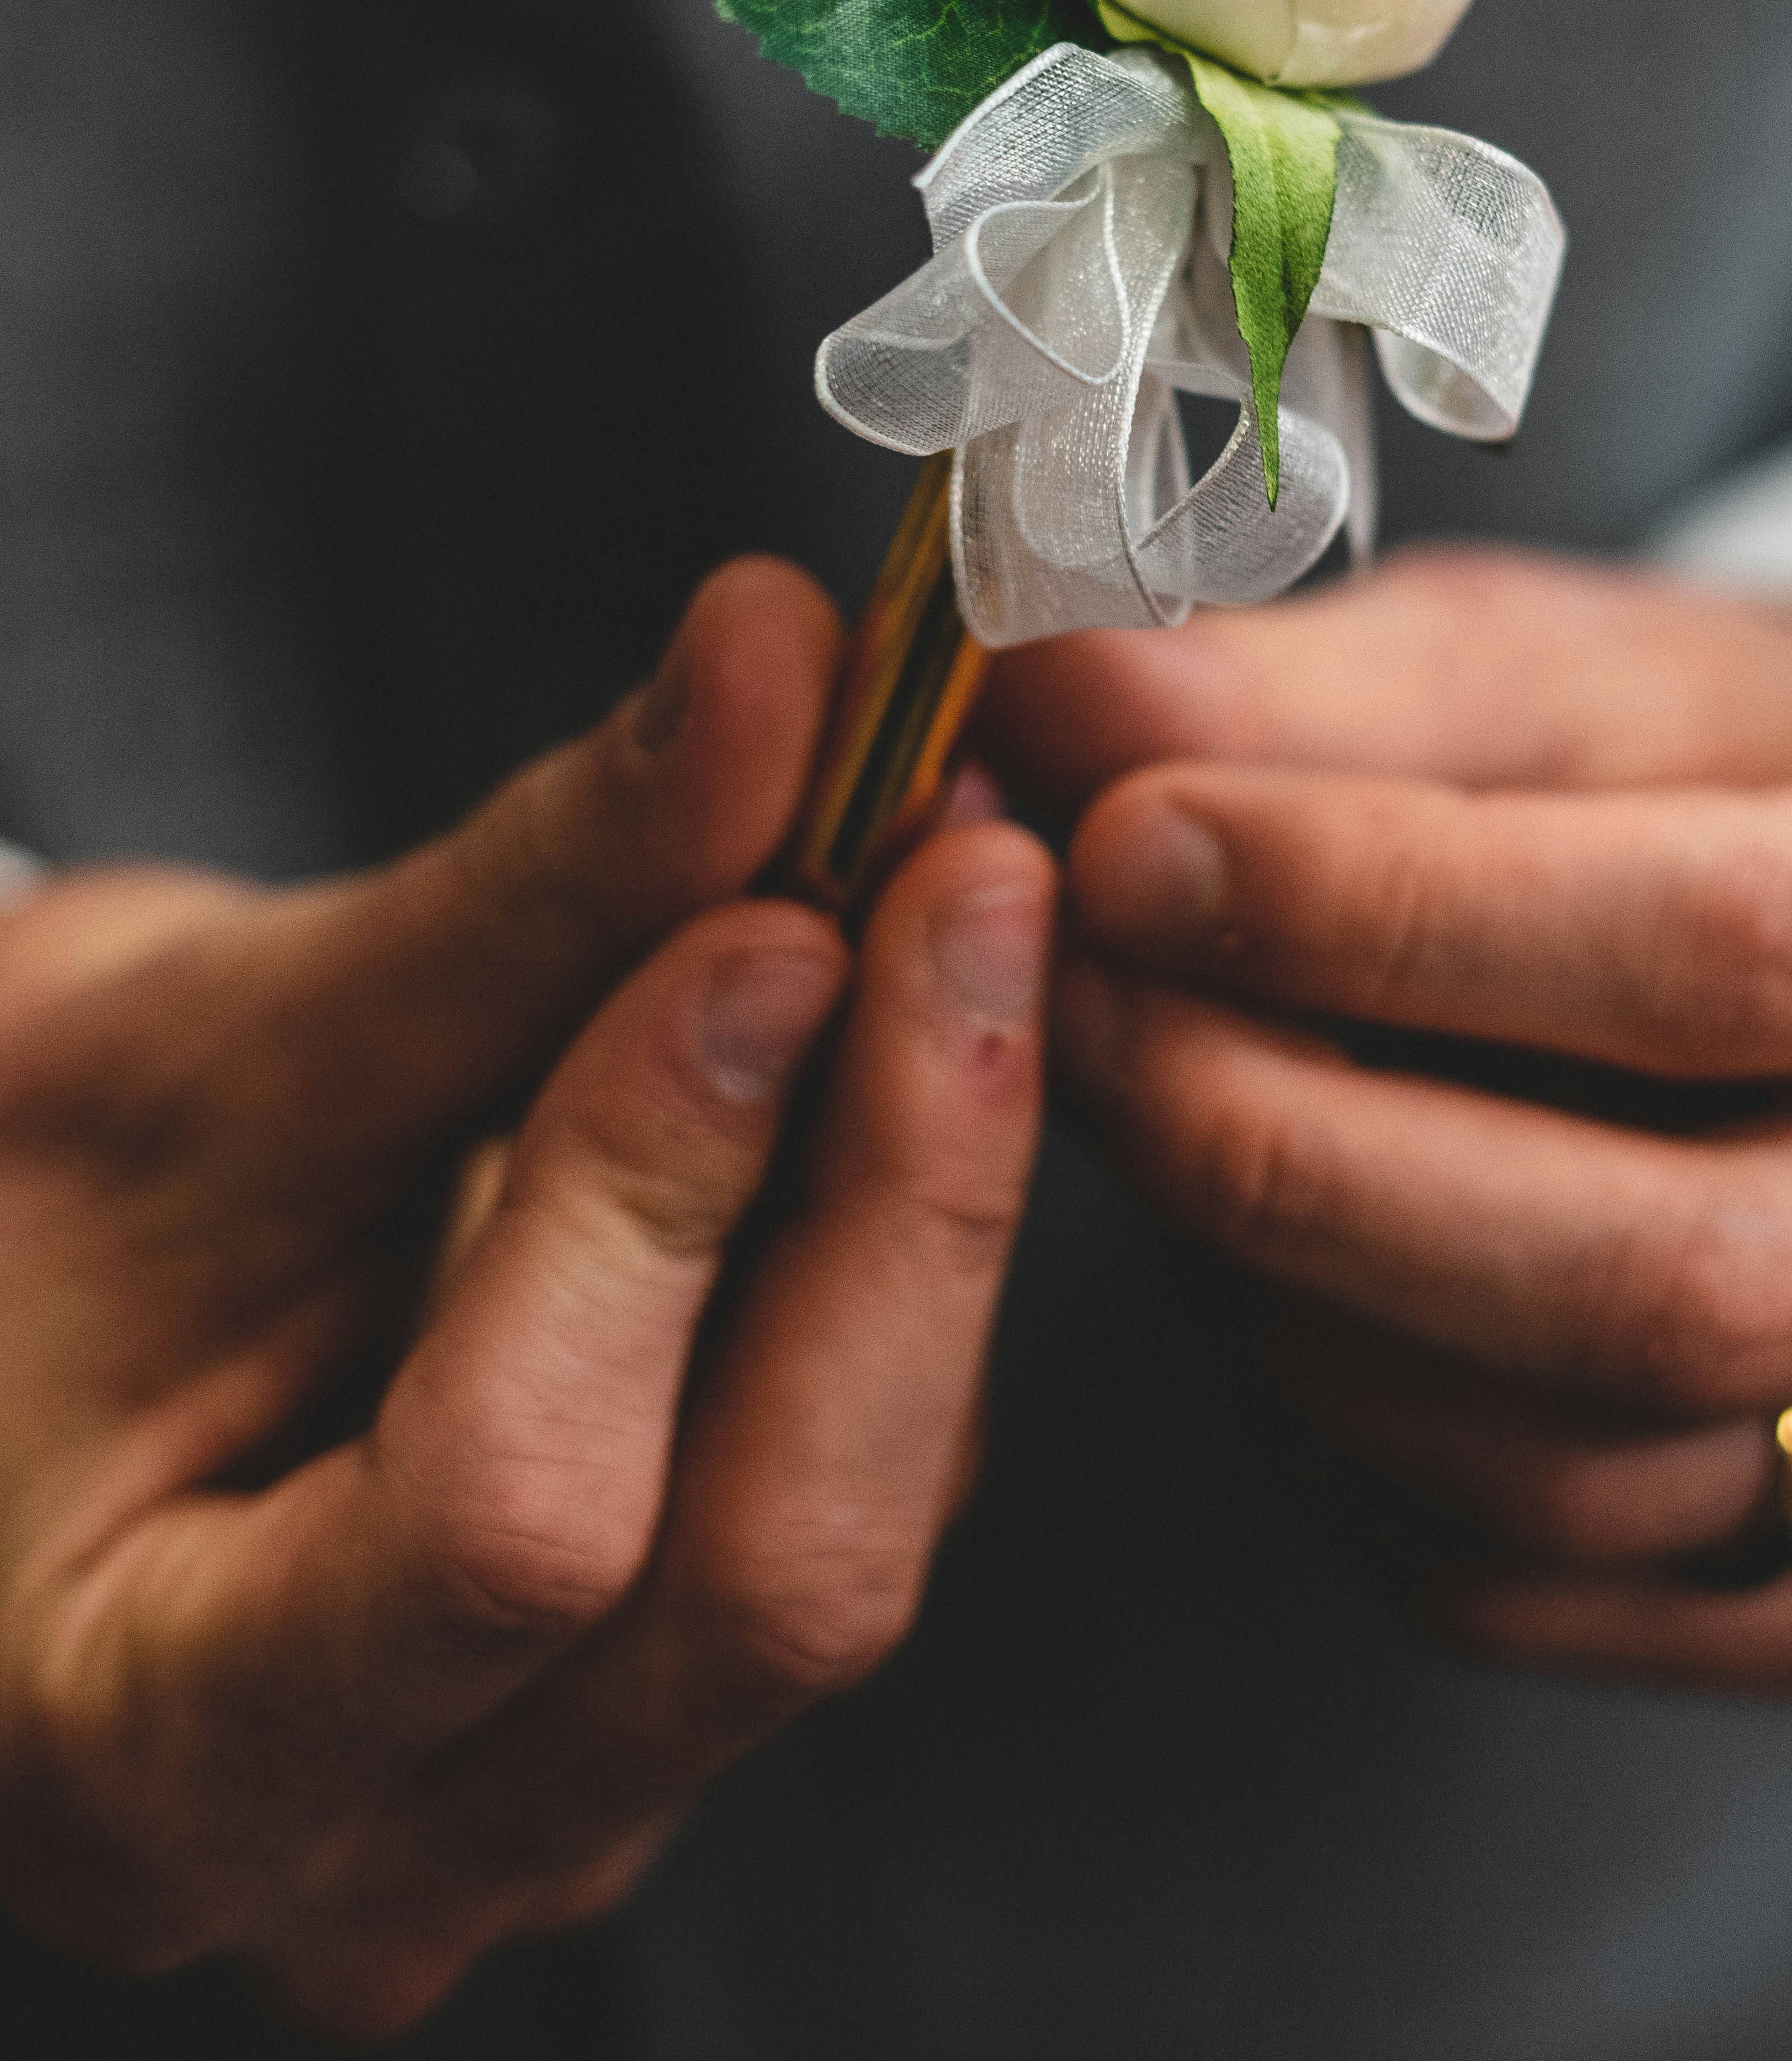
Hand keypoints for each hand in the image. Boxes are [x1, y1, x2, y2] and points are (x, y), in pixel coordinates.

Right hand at [0, 559, 1052, 2034]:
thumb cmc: (5, 1206)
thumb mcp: (216, 1049)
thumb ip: (520, 894)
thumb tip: (768, 665)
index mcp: (168, 1750)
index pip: (510, 1528)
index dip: (663, 1200)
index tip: (776, 916)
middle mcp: (393, 1851)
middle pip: (762, 1578)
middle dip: (901, 1190)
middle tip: (970, 872)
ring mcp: (549, 1800)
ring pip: (844, 1528)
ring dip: (930, 1195)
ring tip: (951, 908)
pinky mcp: (658, 1694)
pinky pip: (845, 1485)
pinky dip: (892, 1248)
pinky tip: (902, 1043)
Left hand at [988, 549, 1791, 1690]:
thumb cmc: (1715, 764)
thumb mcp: (1560, 658)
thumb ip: (1324, 685)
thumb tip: (1062, 704)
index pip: (1737, 955)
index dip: (1392, 917)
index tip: (1129, 849)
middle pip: (1673, 1273)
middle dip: (1299, 1151)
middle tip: (1071, 1010)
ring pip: (1585, 1464)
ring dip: (1287, 1304)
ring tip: (1138, 1117)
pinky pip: (1547, 1581)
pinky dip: (1343, 1443)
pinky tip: (1261, 1273)